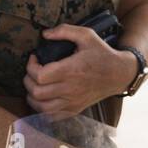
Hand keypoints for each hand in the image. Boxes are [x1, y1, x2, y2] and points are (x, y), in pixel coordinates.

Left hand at [23, 24, 141, 115]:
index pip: (40, 75)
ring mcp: (72, 102)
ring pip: (41, 107)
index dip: (31, 66)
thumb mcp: (87, 35)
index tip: (34, 58)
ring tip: (35, 85)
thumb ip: (65, 31)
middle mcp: (70, 89)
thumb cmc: (102, 54)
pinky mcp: (75, 109)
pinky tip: (43, 98)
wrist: (119, 74)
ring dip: (32, 96)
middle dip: (28, 80)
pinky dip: (42, 109)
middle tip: (32, 71)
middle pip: (37, 92)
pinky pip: (52, 116)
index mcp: (71, 70)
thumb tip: (45, 34)